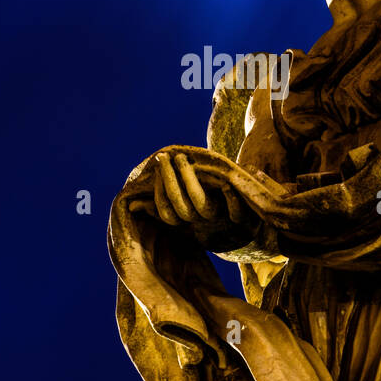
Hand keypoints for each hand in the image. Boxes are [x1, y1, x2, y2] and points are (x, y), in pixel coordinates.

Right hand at [129, 150, 251, 247]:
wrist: (248, 224)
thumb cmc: (210, 212)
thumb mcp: (186, 209)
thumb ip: (161, 206)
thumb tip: (132, 205)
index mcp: (189, 223)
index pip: (167, 213)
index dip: (160, 192)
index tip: (158, 162)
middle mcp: (203, 224)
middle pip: (182, 209)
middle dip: (171, 181)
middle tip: (164, 156)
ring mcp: (222, 221)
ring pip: (202, 207)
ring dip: (190, 182)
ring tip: (182, 157)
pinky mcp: (243, 220)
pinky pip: (236, 211)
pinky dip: (230, 197)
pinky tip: (225, 180)